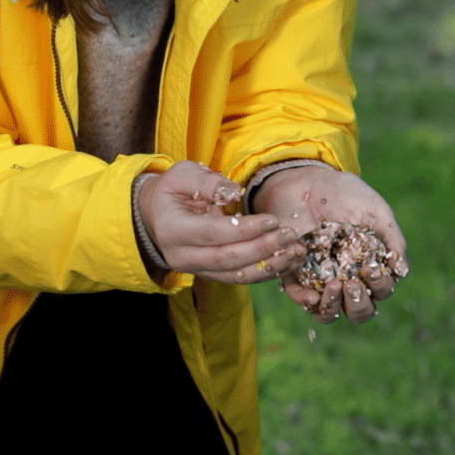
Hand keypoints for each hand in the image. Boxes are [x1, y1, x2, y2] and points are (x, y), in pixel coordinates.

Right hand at [135, 161, 302, 283]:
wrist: (158, 215)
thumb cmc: (174, 190)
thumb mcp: (183, 175)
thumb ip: (208, 182)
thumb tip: (234, 191)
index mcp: (173, 229)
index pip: (213, 233)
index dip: (245, 229)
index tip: (273, 219)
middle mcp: (182, 256)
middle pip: (227, 258)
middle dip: (263, 248)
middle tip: (291, 236)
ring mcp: (196, 269)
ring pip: (236, 275)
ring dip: (270, 266)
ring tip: (297, 252)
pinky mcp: (210, 274)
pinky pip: (240, 278)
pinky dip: (266, 272)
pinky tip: (288, 262)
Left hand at [251, 165, 407, 323]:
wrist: (305, 181)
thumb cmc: (346, 195)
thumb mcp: (376, 214)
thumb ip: (392, 242)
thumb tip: (402, 272)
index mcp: (371, 264)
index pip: (381, 291)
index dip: (380, 287)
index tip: (372, 269)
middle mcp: (348, 277)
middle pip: (359, 311)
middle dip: (359, 305)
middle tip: (353, 283)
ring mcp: (321, 278)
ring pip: (330, 313)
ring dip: (334, 307)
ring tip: (333, 286)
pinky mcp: (294, 273)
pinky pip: (300, 298)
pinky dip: (305, 301)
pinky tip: (311, 294)